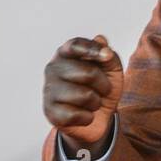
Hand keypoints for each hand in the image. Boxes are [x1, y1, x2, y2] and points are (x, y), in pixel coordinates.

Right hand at [43, 34, 123, 154]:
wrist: (96, 119)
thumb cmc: (101, 89)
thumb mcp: (112, 71)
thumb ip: (109, 55)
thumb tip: (101, 40)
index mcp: (65, 54)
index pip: (75, 45)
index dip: (92, 49)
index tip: (107, 56)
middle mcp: (53, 68)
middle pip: (88, 73)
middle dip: (104, 85)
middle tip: (103, 91)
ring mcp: (49, 89)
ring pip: (85, 95)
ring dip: (96, 103)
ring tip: (91, 103)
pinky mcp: (49, 111)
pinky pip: (77, 114)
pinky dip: (87, 117)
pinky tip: (82, 114)